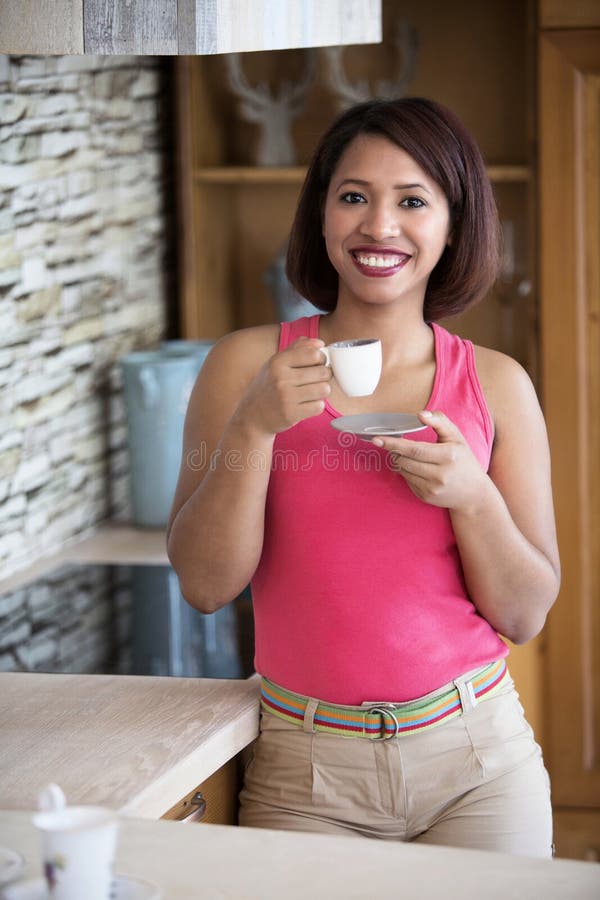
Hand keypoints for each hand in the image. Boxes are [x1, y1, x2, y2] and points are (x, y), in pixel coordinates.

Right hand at [233, 337, 331, 435]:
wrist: (252, 416)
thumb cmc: (267, 388)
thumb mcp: (275, 364)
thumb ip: (297, 349)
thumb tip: (319, 343)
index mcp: (277, 362)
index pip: (314, 354)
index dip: (321, 359)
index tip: (316, 365)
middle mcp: (281, 378)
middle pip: (323, 372)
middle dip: (323, 377)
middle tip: (314, 381)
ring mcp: (286, 397)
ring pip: (324, 389)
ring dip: (321, 392)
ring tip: (310, 393)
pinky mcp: (291, 414)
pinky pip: (319, 406)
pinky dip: (316, 406)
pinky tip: (305, 405)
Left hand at [373, 410, 488, 511]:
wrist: (474, 493)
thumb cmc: (464, 460)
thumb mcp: (456, 437)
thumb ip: (439, 421)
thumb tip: (420, 415)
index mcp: (448, 456)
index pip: (414, 449)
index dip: (393, 444)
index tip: (377, 439)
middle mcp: (440, 474)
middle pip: (405, 460)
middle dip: (394, 451)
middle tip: (391, 443)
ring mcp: (432, 488)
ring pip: (403, 470)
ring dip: (400, 460)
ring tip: (410, 455)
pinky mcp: (426, 497)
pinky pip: (407, 480)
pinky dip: (407, 472)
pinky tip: (418, 468)